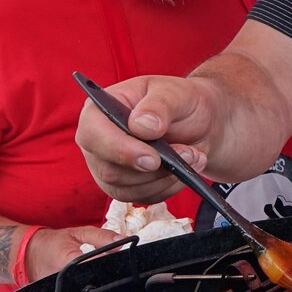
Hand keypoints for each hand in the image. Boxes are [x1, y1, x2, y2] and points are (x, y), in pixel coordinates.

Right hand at [24, 225, 121, 283]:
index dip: (112, 265)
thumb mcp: (78, 233)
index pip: (97, 266)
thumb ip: (101, 237)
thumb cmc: (54, 242)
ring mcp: (61, 291)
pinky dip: (87, 289)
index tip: (122, 262)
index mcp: (69, 262)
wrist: (28, 253)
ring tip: (104, 277)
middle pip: (94, 282)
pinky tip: (92, 283)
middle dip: (106, 277)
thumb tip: (123, 241)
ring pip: (87, 291)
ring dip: (97, 284)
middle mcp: (64, 280)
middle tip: (115, 271)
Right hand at [76, 75, 215, 203]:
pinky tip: (186, 170)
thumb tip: (140, 126)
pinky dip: (169, 187)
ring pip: (127, 190)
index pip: (93, 135)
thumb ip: (158, 105)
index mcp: (99, 110)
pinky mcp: (126, 187)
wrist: (199, 121)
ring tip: (192, 155)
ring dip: (165, 178)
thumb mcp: (175, 92)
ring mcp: (108, 167)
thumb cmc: (180, 101)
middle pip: (109, 171)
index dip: (120, 150)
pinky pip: (144, 198)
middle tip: (188, 153)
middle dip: (153, 169)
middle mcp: (98, 142)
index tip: (153, 158)